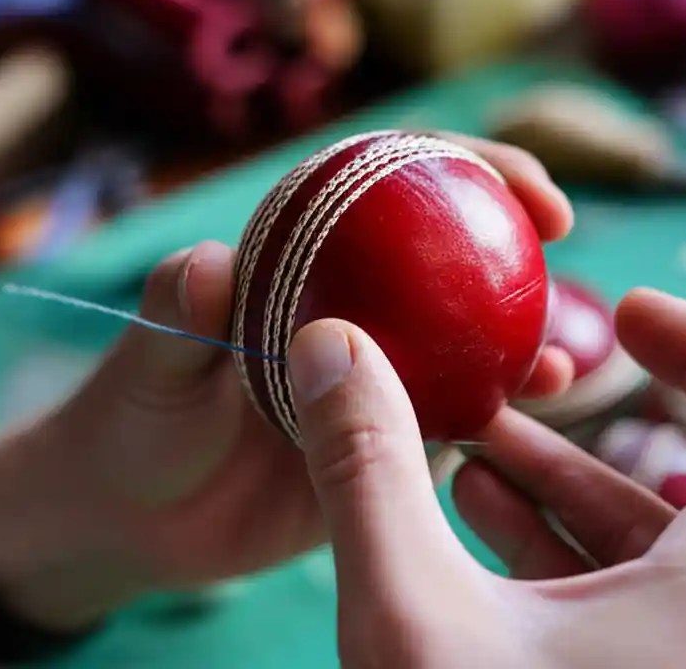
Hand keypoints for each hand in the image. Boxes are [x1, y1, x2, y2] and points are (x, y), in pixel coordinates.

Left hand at [0, 135, 575, 630]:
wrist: (131, 522)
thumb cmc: (129, 425)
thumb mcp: (148, 367)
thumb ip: (177, 317)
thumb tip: (209, 265)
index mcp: (299, 264)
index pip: (388, 184)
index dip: (459, 162)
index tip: (513, 177)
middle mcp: (349, 312)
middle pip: (447, 254)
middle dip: (511, 229)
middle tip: (553, 233)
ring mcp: (375, 380)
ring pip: (466, 345)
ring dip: (521, 341)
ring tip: (555, 362)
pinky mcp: (387, 448)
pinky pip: (452, 424)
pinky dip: (496, 416)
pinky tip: (526, 419)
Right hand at [289, 289, 685, 668]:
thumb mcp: (408, 614)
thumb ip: (369, 468)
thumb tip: (333, 343)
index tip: (621, 309)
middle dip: (579, 428)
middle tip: (496, 387)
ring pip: (654, 552)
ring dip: (559, 492)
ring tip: (465, 450)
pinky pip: (636, 611)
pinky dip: (565, 559)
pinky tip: (475, 524)